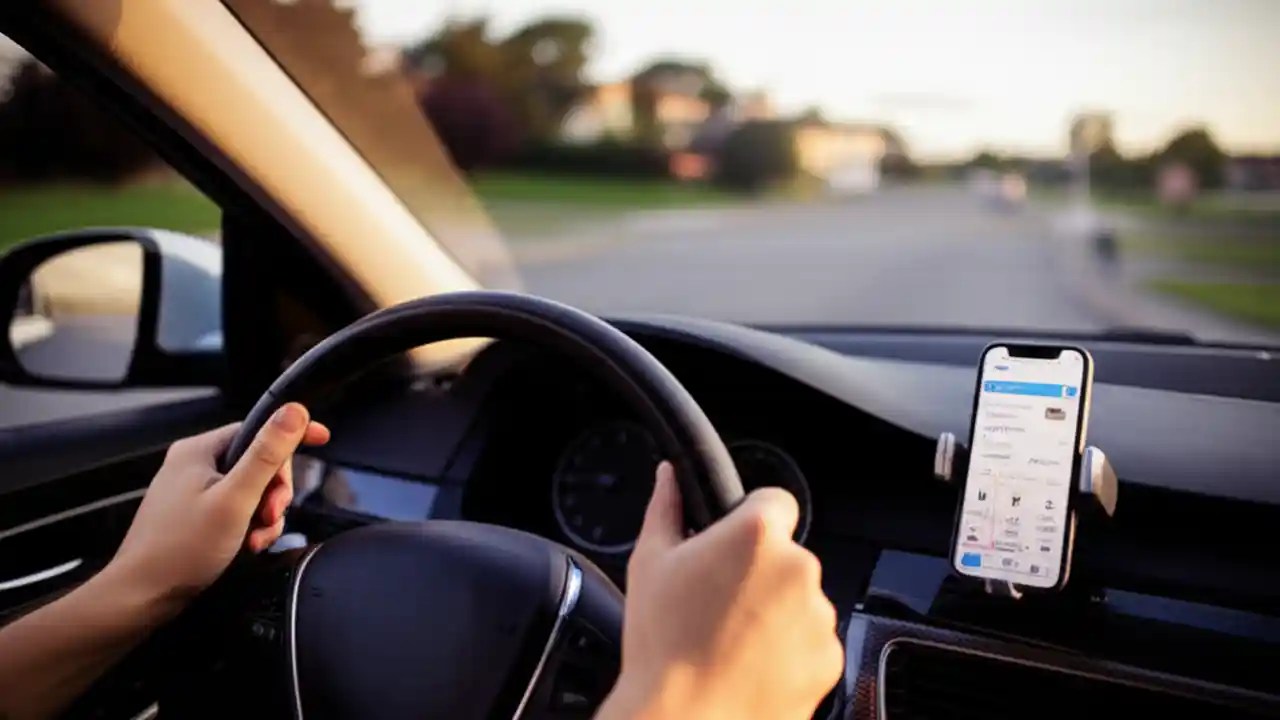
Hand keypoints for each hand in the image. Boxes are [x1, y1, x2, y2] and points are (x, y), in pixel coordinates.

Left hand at [108, 403, 329, 613]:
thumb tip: (294, 413)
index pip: (258, 428)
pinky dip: (249, 526)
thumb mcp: (236, 499)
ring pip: (252, 490)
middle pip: (259, 462)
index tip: (320, 438)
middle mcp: (194, 465)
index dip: (291, 435)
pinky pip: (238, 509)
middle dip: (274, 492)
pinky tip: (246, 545)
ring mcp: (194, 490)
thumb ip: (267, 455)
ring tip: (255, 538)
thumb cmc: (180, 551)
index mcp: (199, 450)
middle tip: (269, 515)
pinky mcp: (196, 514)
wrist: (143, 596)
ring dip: (264, 515)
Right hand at [599, 463, 842, 719]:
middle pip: (785, 554)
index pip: (775, 501)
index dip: (749, 520)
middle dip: (758, 572)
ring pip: (799, 599)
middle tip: (717, 602)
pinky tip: (749, 665)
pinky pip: (811, 640)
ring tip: (729, 640)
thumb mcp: (650, 564)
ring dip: (775, 611)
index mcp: (756, 535)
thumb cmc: (662, 646)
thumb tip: (671, 476)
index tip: (730, 546)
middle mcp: (798, 568)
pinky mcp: (830, 658)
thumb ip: (667, 507)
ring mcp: (818, 616)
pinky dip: (788, 650)